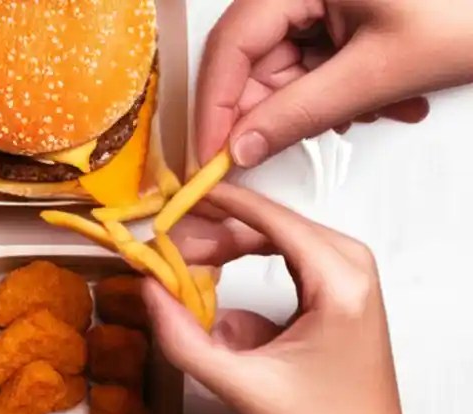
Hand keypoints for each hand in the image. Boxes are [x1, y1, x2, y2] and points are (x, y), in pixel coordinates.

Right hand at [148, 183, 413, 413]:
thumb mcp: (239, 384)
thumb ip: (184, 338)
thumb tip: (148, 290)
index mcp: (340, 282)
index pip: (271, 218)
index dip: (218, 203)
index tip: (174, 197)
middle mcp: (353, 270)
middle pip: (273, 225)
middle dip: (218, 232)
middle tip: (169, 246)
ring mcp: (350, 281)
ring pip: (278, 244)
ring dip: (232, 251)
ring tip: (185, 269)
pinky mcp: (339, 297)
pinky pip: (286, 267)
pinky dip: (250, 274)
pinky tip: (218, 301)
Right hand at [197, 0, 472, 166]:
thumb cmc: (471, 12)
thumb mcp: (379, 72)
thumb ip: (301, 114)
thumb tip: (242, 147)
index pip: (232, 43)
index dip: (217, 105)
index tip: (210, 155)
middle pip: (256, 56)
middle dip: (280, 107)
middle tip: (286, 150)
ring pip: (288, 63)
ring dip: (323, 102)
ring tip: (380, 107)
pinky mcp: (346, 7)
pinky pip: (318, 57)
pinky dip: (344, 88)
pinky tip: (386, 95)